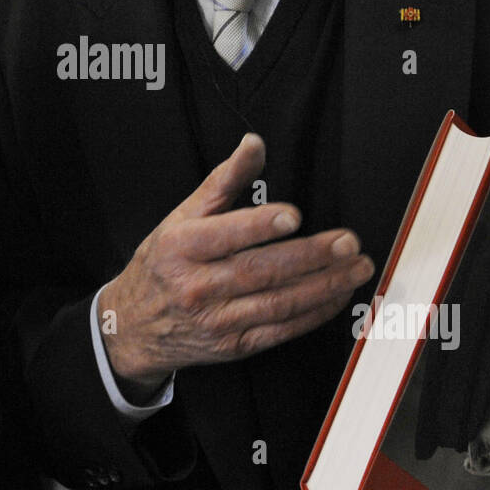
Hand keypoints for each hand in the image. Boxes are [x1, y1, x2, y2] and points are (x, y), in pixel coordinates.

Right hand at [99, 133, 373, 397]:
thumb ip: (223, 181)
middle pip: (260, 271)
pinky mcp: (235, 345)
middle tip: (347, 242)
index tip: (293, 215)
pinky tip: (337, 295)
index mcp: (181, 247)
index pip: (225, 236)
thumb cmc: (162, 264)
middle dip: (310, 256)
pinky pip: (281, 330)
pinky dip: (314, 313)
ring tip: (356, 267)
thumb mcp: (181, 215)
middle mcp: (197, 286)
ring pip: (277, 303)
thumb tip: (254, 144)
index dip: (259, 226)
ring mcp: (217, 320)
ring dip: (323, 285)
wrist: (134, 326)